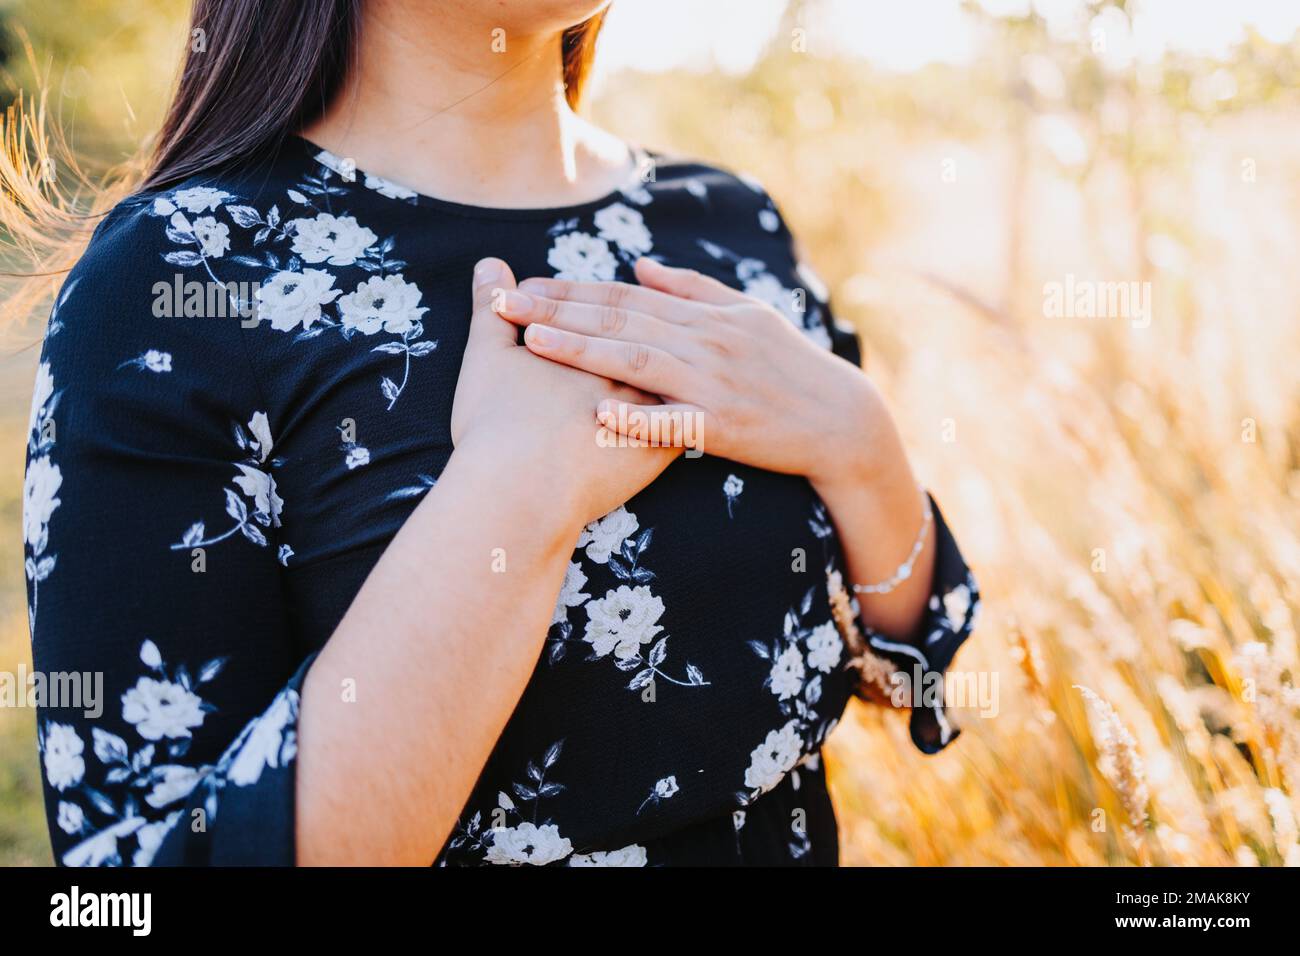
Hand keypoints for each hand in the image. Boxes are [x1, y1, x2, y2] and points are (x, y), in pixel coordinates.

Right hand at [451, 258, 679, 529]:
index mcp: (593, 345)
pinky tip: (677, 420)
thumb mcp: (486, 357)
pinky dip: (678, 425)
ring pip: (673, 385)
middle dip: (639, 337)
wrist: (520, 491)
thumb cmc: (495, 423)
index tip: (587, 318)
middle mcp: (629, 372)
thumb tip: (488, 265)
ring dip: (665, 378)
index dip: (593, 309)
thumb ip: (489, 311)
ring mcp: (650, 413)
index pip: (608, 314)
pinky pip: (682, 434)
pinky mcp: (659, 456)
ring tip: (653, 375)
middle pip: (647, 343)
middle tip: (624, 343)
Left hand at [493, 257, 881, 488]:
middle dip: (559, 311)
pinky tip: (596, 412)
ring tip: (533, 342)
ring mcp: (712, 383)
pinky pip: (672, 421)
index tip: (527, 285)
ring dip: (582, 350)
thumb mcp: (747, 315)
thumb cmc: (788, 367)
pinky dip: (635, 416)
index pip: (627, 297)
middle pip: (620, 321)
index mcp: (706, 316)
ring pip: (636, 360)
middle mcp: (704, 342)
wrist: (839, 419)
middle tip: (506, 305)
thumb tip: (641, 265)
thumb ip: (692, 289)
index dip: (573, 290)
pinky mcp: (722, 426)